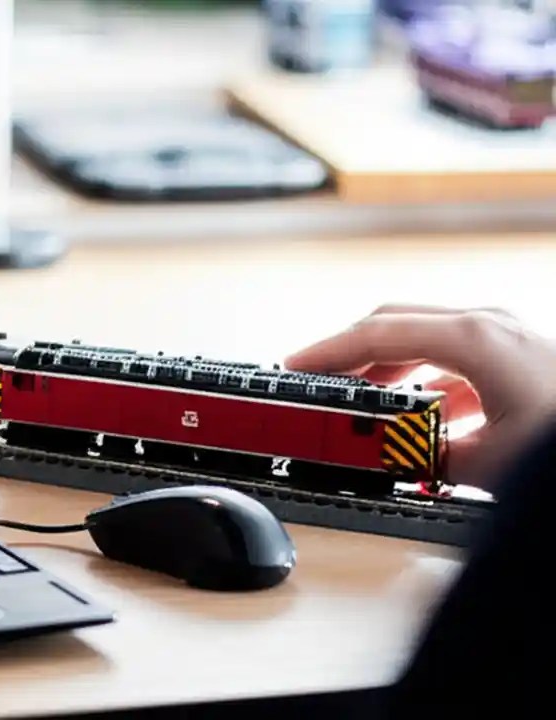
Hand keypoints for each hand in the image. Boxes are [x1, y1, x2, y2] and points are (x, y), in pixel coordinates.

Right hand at [284, 305, 555, 488]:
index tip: (292, 366)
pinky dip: (424, 384)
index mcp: (472, 337)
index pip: (375, 333)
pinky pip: (454, 362)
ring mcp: (507, 339)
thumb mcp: (485, 463)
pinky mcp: (520, 360)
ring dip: (387, 372)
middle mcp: (488, 326)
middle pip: (395, 325)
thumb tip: (391, 462)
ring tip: (359, 406)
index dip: (326, 351)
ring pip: (424, 343)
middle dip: (349, 356)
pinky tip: (419, 419)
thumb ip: (425, 456)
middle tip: (316, 383)